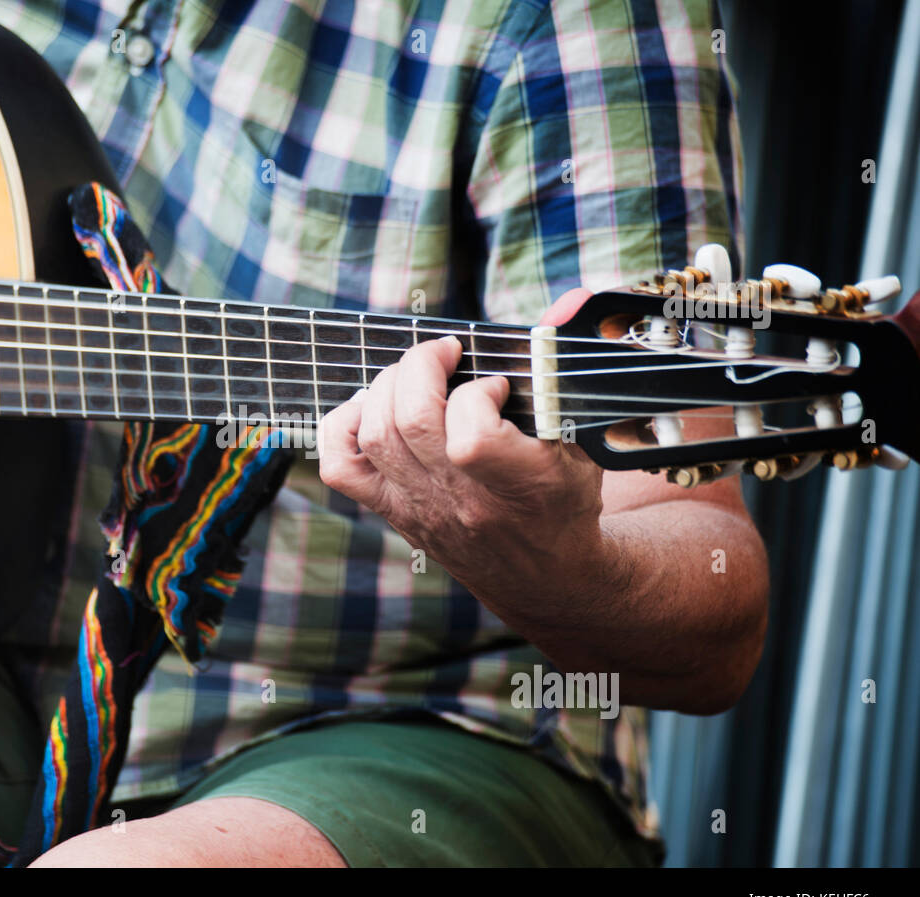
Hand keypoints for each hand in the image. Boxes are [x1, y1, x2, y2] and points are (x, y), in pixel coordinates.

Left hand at [317, 289, 605, 622]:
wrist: (543, 575)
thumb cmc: (563, 496)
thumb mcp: (580, 436)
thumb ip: (563, 365)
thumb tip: (571, 297)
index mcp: (518, 486)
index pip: (470, 438)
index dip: (477, 396)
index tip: (496, 385)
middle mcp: (461, 501)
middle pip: (408, 422)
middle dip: (420, 366)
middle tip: (446, 354)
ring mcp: (419, 507)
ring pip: (373, 435)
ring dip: (387, 386)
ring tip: (416, 374)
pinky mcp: (393, 510)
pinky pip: (339, 466)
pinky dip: (342, 426)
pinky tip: (374, 407)